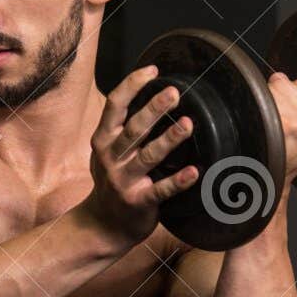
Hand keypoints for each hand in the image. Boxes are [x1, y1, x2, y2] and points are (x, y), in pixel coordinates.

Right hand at [82, 66, 199, 244]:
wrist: (103, 225)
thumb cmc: (112, 181)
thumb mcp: (106, 152)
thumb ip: (121, 129)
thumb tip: (150, 94)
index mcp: (102, 139)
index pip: (115, 105)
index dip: (132, 85)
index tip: (153, 71)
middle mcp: (110, 158)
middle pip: (134, 128)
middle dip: (154, 109)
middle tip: (174, 93)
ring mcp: (123, 181)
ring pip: (148, 156)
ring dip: (169, 140)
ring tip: (187, 125)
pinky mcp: (138, 202)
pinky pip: (160, 190)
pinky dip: (177, 181)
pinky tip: (193, 172)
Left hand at [267, 71, 296, 182]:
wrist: (271, 179)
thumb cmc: (287, 156)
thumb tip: (282, 79)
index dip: (289, 95)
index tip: (288, 113)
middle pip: (289, 83)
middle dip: (278, 97)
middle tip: (277, 121)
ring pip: (277, 87)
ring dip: (267, 100)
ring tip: (271, 123)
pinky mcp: (287, 125)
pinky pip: (267, 98)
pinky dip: (258, 107)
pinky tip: (263, 125)